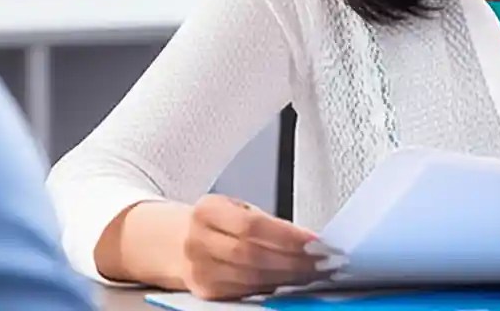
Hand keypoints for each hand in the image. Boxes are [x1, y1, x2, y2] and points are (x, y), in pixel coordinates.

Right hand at [180, 194, 341, 299]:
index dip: (287, 236)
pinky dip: (272, 286)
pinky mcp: (205, 291)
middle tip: (323, 261)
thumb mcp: (235, 208)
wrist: (176, 242)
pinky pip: (245, 291)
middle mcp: (198, 240)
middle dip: (294, 260)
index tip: (316, 242)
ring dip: (289, 277)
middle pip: (253, 255)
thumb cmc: (215, 222)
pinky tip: (290, 282)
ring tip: (313, 272)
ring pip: (251, 277)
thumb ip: (267, 222)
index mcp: (207, 210)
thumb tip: (308, 239)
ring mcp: (199, 269)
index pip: (252, 225)